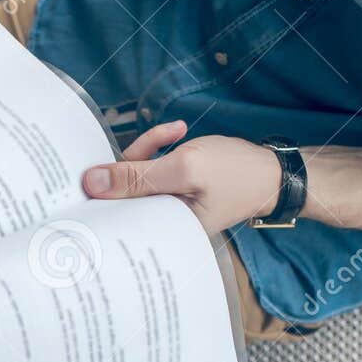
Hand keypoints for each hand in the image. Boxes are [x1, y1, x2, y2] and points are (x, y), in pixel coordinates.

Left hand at [81, 122, 283, 231]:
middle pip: (119, 191)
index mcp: (158, 230)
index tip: (98, 163)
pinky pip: (147, 168)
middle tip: (166, 139)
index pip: (112, 214)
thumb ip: (136, 176)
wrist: (272, 172)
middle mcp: (156, 223)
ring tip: (178, 130)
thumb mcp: (184, 168)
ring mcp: (162, 206)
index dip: (101, 187)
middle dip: (134, 157)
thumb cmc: (236, 173)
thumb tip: (89, 183)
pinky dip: (158, 146)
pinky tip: (178, 131)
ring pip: (132, 174)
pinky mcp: (168, 190)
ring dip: (149, 146)